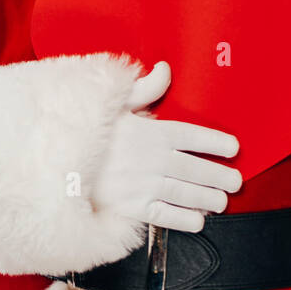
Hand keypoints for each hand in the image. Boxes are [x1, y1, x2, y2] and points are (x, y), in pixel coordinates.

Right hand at [87, 60, 243, 232]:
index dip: (217, 143)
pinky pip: (164, 215)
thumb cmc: (83, 130)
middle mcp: (151, 159)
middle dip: (220, 175)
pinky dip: (184, 219)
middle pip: (195, 168)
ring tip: (222, 201)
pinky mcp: (130, 208)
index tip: (234, 149)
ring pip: (185, 193)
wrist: (53, 164)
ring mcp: (142, 185)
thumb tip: (166, 69)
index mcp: (150, 131)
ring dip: (208, 198)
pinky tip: (199, 221)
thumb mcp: (111, 101)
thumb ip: (143, 87)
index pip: (193, 137)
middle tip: (237, 182)